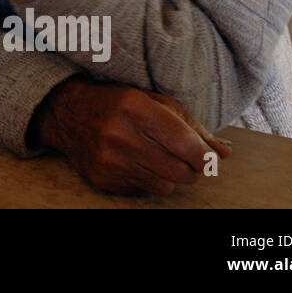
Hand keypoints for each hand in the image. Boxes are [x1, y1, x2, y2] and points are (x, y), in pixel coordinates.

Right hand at [29, 76, 232, 195]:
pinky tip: (140, 164)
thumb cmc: (118, 102)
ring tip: (162, 159)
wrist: (67, 113)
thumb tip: (224, 153)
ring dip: (171, 176)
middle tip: (188, 159)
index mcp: (134, 108)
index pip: (186, 144)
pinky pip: (143, 191)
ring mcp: (108, 160)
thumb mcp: (153, 101)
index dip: (205, 157)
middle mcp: (119, 135)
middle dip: (192, 169)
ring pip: (165, 186)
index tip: (210, 158)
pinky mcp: (102, 179)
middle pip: (179, 171)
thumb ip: (190, 126)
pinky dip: (150, 181)